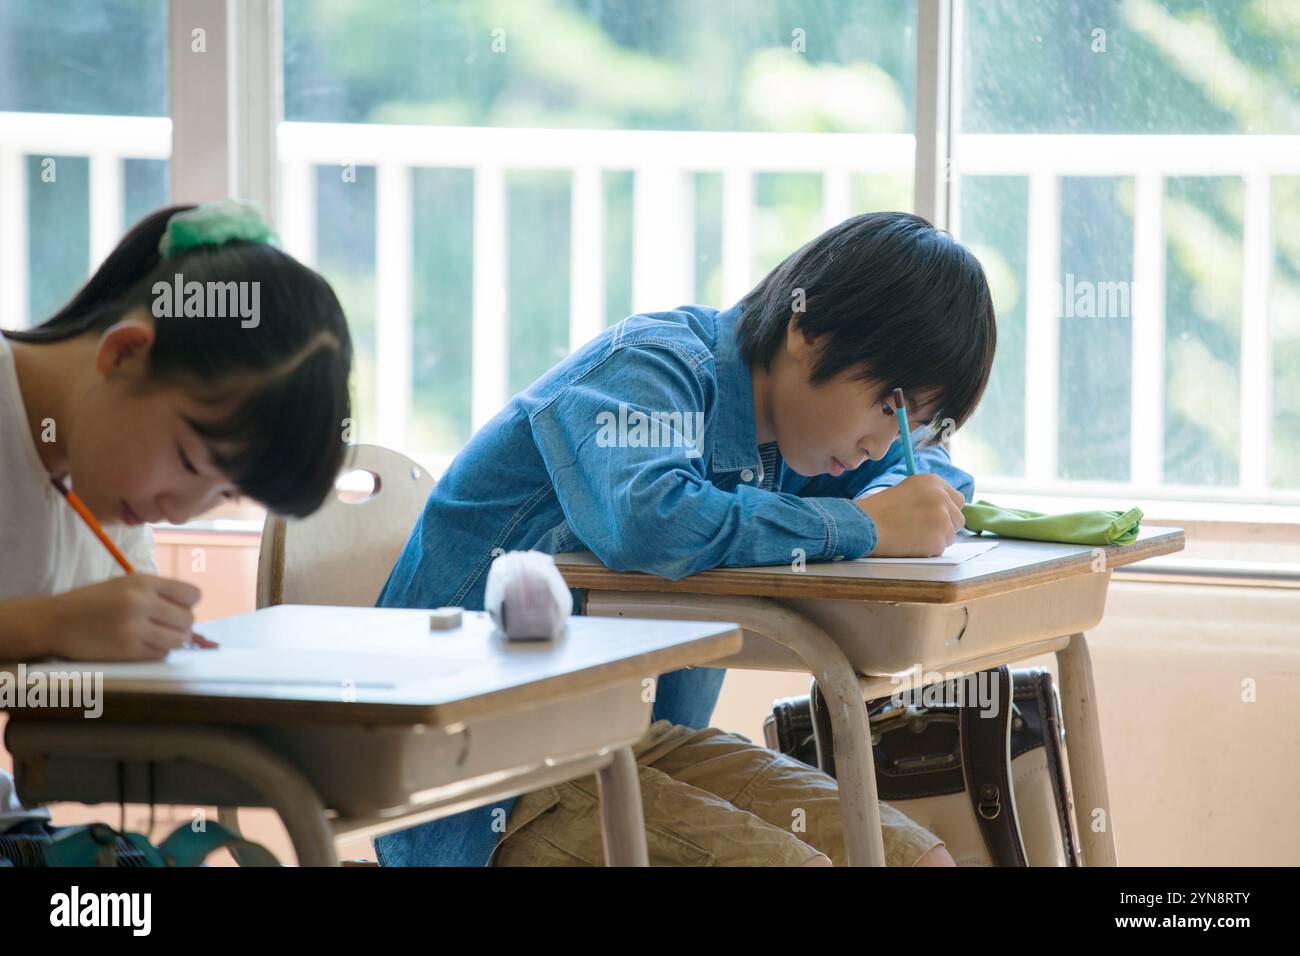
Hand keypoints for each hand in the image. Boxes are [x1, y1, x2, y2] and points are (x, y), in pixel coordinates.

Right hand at [31, 575, 209, 660]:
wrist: (56, 621)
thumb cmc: (94, 601)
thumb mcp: (126, 583)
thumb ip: (158, 592)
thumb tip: (192, 607)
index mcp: (143, 582)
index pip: (192, 594)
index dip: (189, 604)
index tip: (177, 608)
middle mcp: (140, 603)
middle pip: (188, 620)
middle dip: (182, 625)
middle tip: (166, 626)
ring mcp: (134, 628)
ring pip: (178, 640)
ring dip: (172, 641)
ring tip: (156, 636)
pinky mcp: (127, 650)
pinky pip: (160, 655)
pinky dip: (157, 652)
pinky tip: (142, 645)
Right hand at [856, 473, 965, 556]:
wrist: (866, 524)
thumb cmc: (880, 509)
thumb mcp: (908, 489)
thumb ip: (930, 495)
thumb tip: (948, 509)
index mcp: (933, 482)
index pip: (958, 499)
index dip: (947, 510)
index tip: (934, 517)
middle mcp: (942, 497)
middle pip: (959, 518)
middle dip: (945, 526)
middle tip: (923, 530)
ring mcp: (942, 518)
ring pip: (951, 536)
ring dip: (936, 539)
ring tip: (912, 535)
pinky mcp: (939, 539)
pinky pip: (940, 549)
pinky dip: (928, 550)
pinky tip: (910, 544)